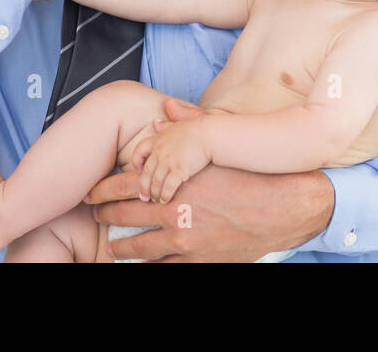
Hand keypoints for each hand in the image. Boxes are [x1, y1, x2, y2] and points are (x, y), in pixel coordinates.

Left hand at [83, 97, 334, 261]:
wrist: (286, 207)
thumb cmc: (251, 174)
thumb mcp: (219, 149)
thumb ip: (187, 128)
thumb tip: (163, 110)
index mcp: (177, 182)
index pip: (125, 185)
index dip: (102, 190)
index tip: (91, 193)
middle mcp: (175, 212)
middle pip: (124, 216)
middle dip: (105, 215)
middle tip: (95, 216)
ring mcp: (186, 240)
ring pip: (139, 248)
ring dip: (120, 247)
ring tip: (112, 248)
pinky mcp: (199, 260)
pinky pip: (164, 267)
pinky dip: (149, 266)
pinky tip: (141, 264)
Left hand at [130, 118, 209, 204]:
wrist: (211, 134)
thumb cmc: (200, 128)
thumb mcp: (180, 122)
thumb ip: (168, 123)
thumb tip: (159, 117)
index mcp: (159, 139)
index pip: (139, 150)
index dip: (136, 161)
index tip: (139, 170)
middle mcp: (160, 151)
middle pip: (146, 172)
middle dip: (144, 186)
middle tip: (144, 196)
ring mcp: (169, 161)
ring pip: (155, 182)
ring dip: (155, 193)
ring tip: (157, 200)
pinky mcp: (179, 170)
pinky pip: (168, 187)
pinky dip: (165, 195)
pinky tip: (166, 200)